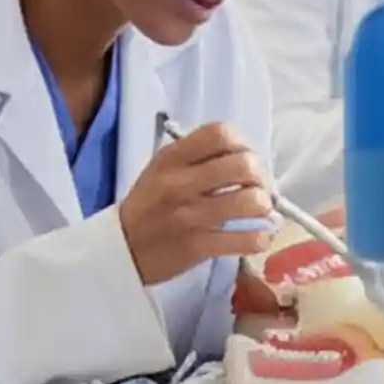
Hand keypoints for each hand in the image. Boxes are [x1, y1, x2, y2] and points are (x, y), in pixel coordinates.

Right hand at [119, 122, 272, 285]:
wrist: (120, 250)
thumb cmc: (147, 205)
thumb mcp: (160, 169)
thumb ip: (196, 157)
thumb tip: (243, 156)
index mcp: (172, 158)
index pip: (220, 134)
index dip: (242, 143)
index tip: (244, 157)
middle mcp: (181, 183)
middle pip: (243, 165)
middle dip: (260, 176)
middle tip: (259, 187)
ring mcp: (190, 216)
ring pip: (249, 201)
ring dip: (263, 206)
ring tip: (260, 211)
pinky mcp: (198, 246)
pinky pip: (244, 240)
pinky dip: (259, 239)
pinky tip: (257, 237)